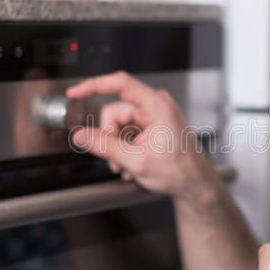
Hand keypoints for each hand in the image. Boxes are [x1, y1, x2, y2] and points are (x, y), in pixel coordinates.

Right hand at [66, 70, 213, 199]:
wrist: (195, 184)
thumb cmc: (179, 172)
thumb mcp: (137, 161)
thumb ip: (105, 146)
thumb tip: (82, 135)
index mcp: (157, 106)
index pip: (120, 84)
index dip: (94, 86)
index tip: (75, 92)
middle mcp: (156, 105)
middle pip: (115, 112)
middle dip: (110, 138)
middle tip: (115, 161)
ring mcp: (154, 115)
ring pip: (118, 125)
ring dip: (116, 147)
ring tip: (126, 166)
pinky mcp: (152, 125)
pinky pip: (127, 131)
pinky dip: (124, 148)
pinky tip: (131, 163)